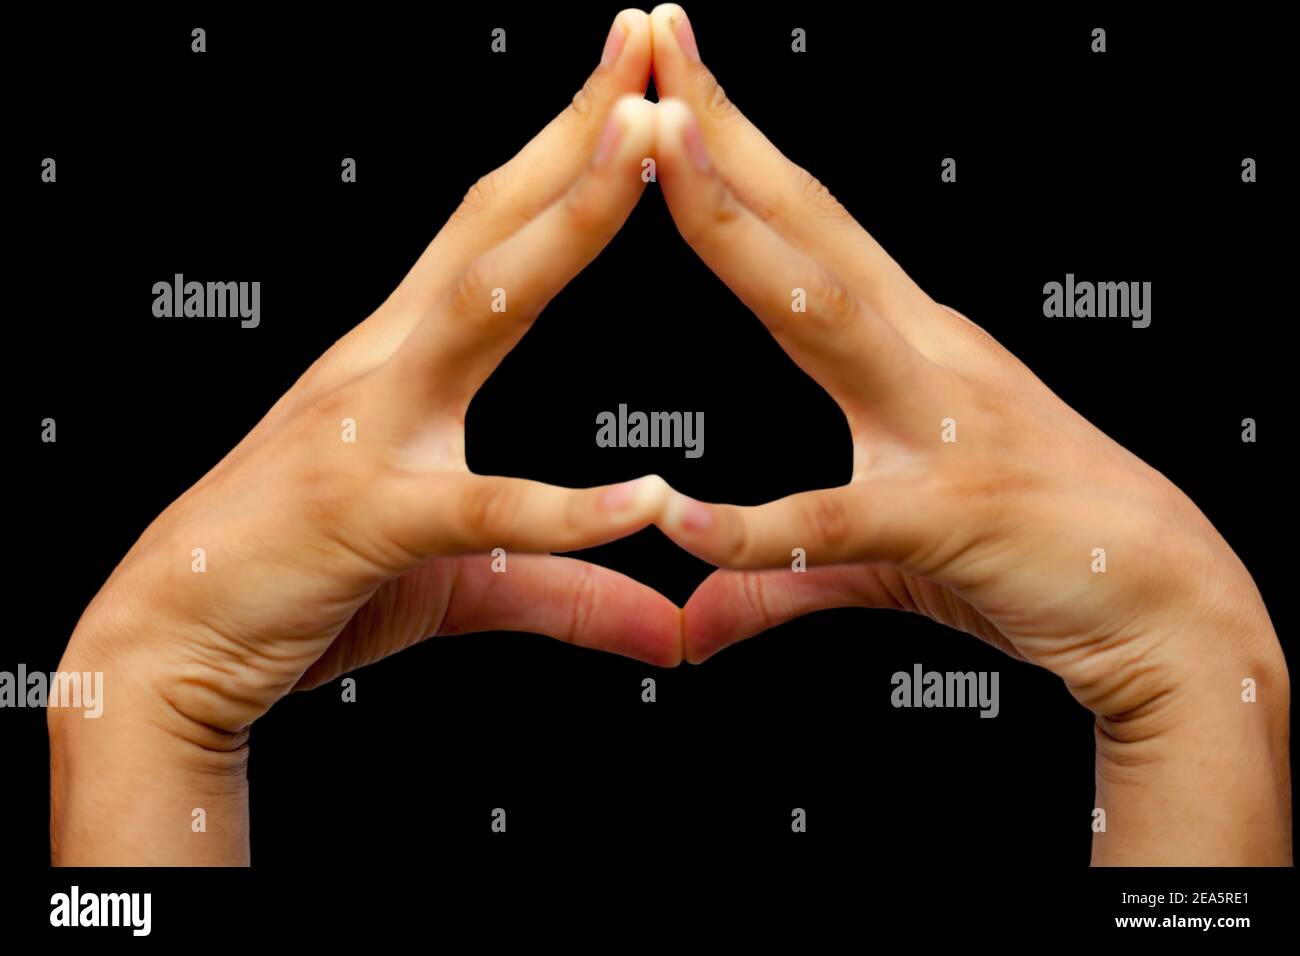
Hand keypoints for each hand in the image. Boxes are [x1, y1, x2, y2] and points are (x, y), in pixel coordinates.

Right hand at [52, 11, 676, 864]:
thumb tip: (668, 624)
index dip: (562, 154)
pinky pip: (479, 508)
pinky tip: (649, 500)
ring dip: (566, 220)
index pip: (495, 232)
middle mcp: (383, 365)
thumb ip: (571, 587)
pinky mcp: (365, 520)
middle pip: (491, 224)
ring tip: (644, 140)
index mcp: (404, 359)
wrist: (173, 644)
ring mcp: (369, 429)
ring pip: (480, 306)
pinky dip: (568, 508)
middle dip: (572, 129)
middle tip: (647, 38)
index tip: (630, 86)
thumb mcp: (463, 580)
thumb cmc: (307, 584)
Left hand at [645, 4, 1289, 864]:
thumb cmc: (1029, 554)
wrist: (1170, 608)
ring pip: (822, 312)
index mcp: (907, 344)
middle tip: (653, 34)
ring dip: (736, 229)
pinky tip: (681, 522)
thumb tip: (691, 616)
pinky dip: (759, 526)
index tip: (667, 77)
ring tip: (659, 144)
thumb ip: (770, 573)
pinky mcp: (953, 519)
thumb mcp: (876, 556)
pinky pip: (841, 518)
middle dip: (723, 132)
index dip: (735, 150)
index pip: (804, 228)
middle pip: (807, 226)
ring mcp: (941, 425)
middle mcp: (924, 355)